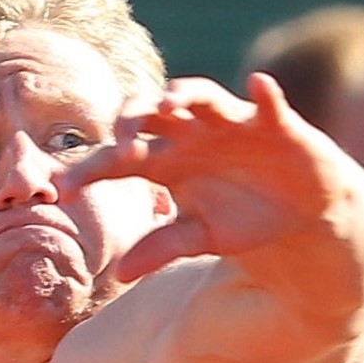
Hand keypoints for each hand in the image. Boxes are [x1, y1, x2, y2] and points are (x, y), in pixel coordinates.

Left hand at [60, 73, 363, 288]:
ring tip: (169, 105)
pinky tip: (259, 86)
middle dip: (131, 120)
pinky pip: (268, 104)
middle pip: (148, 113)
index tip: (62, 189)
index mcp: (166, 161)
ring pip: (199, 95)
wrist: (301, 212)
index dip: (90, 169)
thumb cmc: (245, 217)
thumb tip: (119, 275)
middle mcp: (191, 134)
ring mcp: (231, 124)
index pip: (117, 158)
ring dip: (183, 95)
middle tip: (120, 145)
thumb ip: (164, 246)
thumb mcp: (202, 237)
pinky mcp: (274, 123)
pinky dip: (265, 95)